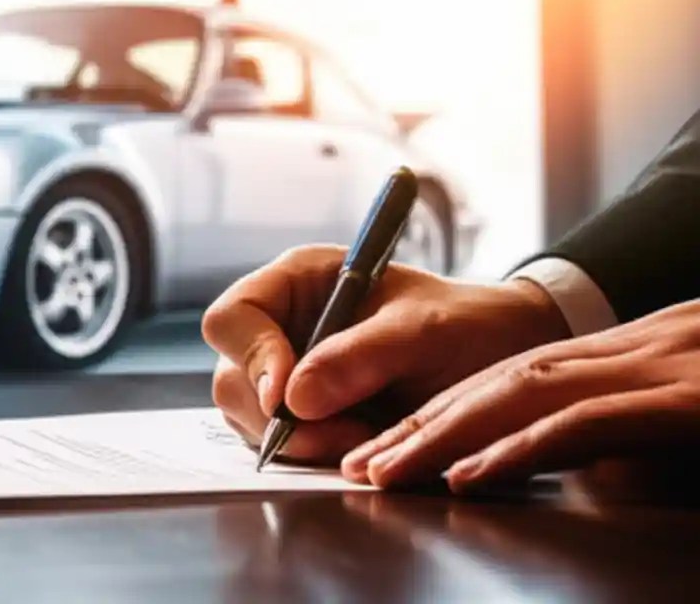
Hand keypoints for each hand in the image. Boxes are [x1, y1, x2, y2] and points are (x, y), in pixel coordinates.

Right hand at [203, 246, 569, 462]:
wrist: (502, 355)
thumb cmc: (465, 323)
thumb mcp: (422, 331)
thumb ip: (358, 356)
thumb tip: (293, 399)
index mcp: (298, 281)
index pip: (235, 317)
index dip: (250, 357)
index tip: (286, 398)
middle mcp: (281, 325)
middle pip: (232, 376)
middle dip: (276, 416)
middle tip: (340, 436)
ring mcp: (287, 372)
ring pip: (250, 416)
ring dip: (298, 441)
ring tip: (364, 438)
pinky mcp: (302, 414)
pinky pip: (279, 442)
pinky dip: (311, 454)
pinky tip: (358, 446)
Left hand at [346, 299, 699, 491]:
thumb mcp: (678, 400)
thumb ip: (613, 421)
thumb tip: (565, 451)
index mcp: (615, 355)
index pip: (507, 382)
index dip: (439, 417)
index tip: (382, 451)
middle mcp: (620, 356)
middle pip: (497, 386)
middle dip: (421, 427)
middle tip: (359, 465)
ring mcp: (648, 373)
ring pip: (519, 396)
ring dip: (444, 435)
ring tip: (385, 470)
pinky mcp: (682, 402)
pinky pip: (579, 423)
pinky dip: (517, 447)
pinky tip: (466, 474)